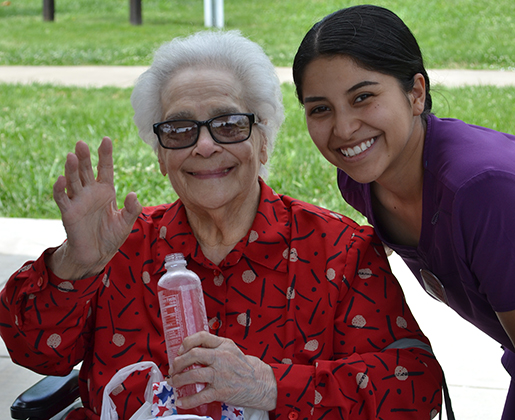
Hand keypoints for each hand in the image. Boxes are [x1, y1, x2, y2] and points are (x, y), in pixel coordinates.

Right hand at [47, 137, 141, 279]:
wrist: (97, 254)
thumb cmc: (111, 236)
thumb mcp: (126, 222)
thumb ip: (132, 209)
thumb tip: (134, 194)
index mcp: (106, 191)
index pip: (105, 169)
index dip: (105, 155)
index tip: (106, 140)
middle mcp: (90, 192)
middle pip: (86, 170)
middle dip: (84, 157)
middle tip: (82, 144)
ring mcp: (78, 201)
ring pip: (73, 181)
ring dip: (71, 169)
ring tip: (72, 156)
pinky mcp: (69, 212)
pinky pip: (62, 198)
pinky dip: (60, 189)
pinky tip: (61, 179)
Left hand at [169, 331, 276, 410]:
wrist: (260, 383)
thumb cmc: (243, 367)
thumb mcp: (232, 350)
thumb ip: (215, 347)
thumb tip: (192, 351)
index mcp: (224, 345)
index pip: (201, 337)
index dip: (187, 343)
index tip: (180, 350)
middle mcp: (221, 357)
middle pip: (193, 355)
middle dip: (178, 363)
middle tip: (174, 369)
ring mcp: (221, 374)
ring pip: (193, 375)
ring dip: (179, 380)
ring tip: (174, 382)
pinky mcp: (221, 391)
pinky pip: (200, 395)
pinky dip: (188, 400)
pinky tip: (181, 400)